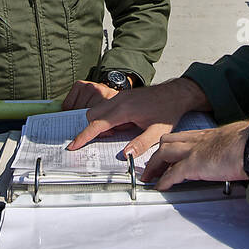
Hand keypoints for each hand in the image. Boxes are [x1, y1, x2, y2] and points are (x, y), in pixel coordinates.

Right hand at [68, 77, 208, 159]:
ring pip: (97, 111)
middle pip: (91, 116)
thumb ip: (141, 144)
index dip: (83, 136)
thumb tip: (125, 154)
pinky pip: (105, 107)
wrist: (175, 93)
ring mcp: (119, 96)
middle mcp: (118, 101)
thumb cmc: (167, 111)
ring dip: (101, 124)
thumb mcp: (157, 132)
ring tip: (122, 130)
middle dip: (93, 130)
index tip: (73, 145)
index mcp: (124, 110)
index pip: (96, 125)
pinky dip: (107, 118)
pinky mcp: (121, 96)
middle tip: (111, 139)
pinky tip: (124, 124)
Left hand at [141, 121, 248, 189]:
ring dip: (154, 166)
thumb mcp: (237, 141)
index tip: (167, 155)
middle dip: (156, 154)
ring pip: (164, 153)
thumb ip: (230, 148)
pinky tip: (160, 187)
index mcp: (207, 135)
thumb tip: (236, 158)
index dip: (171, 146)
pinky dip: (164, 181)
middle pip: (167, 141)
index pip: (182, 137)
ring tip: (149, 178)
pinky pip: (173, 173)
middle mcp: (197, 140)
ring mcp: (194, 151)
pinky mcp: (195, 164)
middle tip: (151, 167)